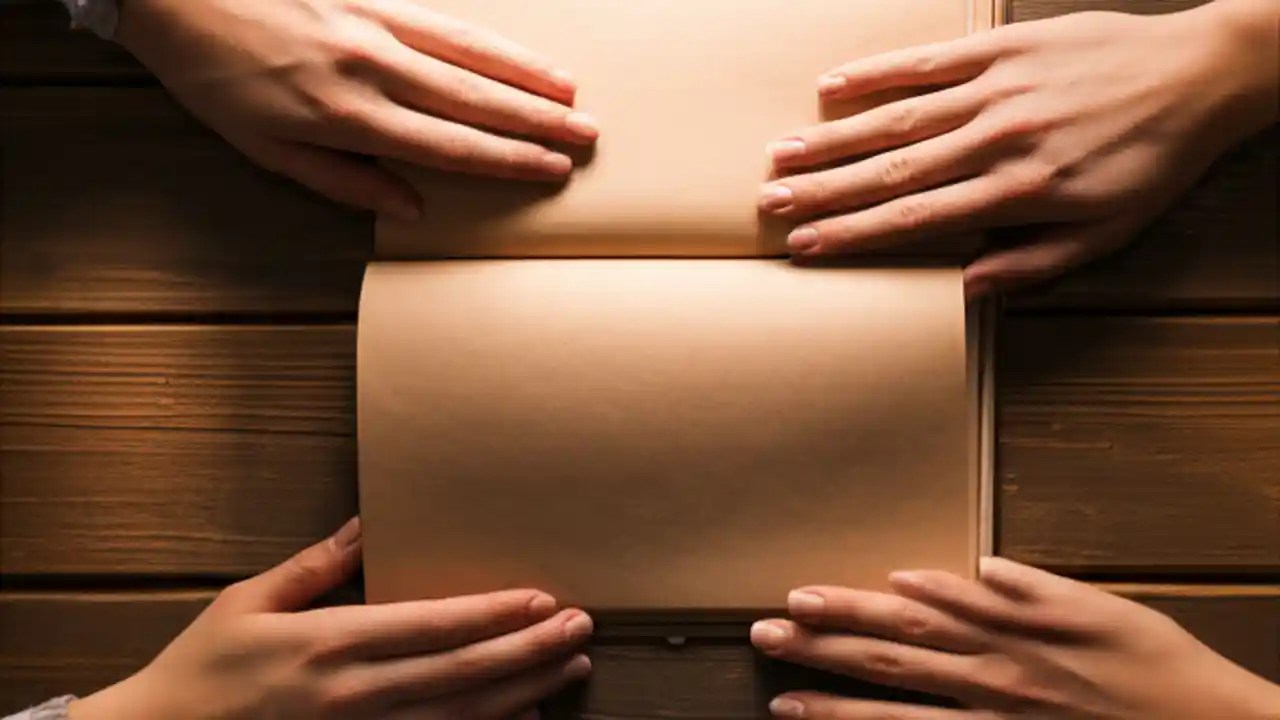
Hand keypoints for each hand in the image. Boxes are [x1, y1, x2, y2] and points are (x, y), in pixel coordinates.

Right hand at [70, 517, 592, 719]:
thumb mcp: (248, 601)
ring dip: (522, 692)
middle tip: (582, 631)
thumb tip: (369, 523)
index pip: (429, 626)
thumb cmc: (202, 669)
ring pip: (458, 718)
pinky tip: (526, 718)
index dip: (491, 613)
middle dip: (528, 651)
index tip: (542, 598)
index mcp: (327, 643)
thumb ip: (315, 564)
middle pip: (460, 674)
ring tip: (570, 669)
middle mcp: (351, 695)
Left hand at [114, 0, 599, 218]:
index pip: (450, 146)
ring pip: (467, 52)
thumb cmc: (213, 75)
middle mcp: (371, 67)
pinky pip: (442, 18)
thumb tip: (410, 207)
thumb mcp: (264, 149)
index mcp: (346, 116)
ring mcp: (373, 22)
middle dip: (537, 121)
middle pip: (473, 99)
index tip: (552, 170)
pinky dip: (487, 38)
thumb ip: (343, 181)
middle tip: (588, 135)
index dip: (508, 160)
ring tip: (571, 92)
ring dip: (525, 75)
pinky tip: (515, 50)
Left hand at [750, 557, 1279, 718]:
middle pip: (891, 660)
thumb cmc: (1154, 662)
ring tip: (780, 702)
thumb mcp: (1101, 607)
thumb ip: (1034, 588)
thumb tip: (978, 566)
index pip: (912, 617)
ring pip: (902, 715)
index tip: (799, 596)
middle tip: (763, 635)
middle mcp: (994, 680)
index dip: (852, 607)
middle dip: (823, 648)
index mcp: (1011, 634)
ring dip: (837, 708)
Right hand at [760, 0, 1277, 296]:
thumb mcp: (1105, 234)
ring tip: (782, 153)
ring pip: (899, 118)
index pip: (917, 218)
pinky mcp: (1004, 48)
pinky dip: (878, 72)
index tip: (807, 245)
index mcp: (1019, 192)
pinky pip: (928, 61)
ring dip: (835, 138)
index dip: (856, 234)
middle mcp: (998, 140)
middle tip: (771, 201)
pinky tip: (832, 85)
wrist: (1200, 77)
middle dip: (826, 190)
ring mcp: (997, 90)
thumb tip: (965, 288)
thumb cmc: (1152, 163)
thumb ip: (1031, 264)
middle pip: (893, 170)